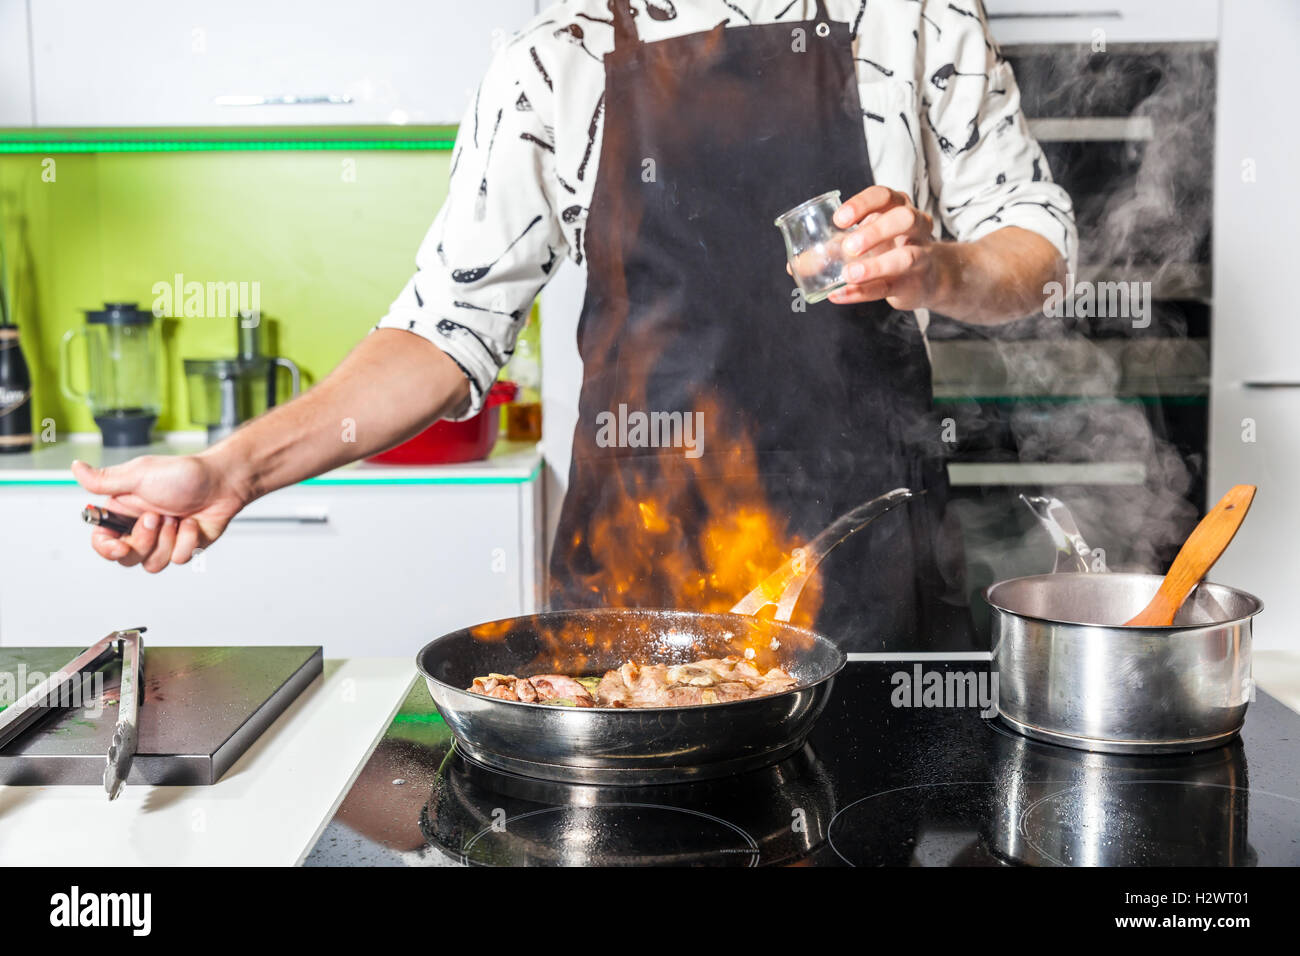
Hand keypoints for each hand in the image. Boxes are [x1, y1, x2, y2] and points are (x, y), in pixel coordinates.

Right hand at [72, 454, 249, 571]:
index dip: (106, 549)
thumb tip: (75, 467)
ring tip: (177, 517)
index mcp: (124, 511)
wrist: (223, 481)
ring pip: (152, 564)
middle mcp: (141, 528)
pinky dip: (188, 540)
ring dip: (167, 539)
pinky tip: (193, 522)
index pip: (102, 541)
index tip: (119, 545)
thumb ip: (104, 480)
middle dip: (144, 540)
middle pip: (127, 558)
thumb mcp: (139, 474)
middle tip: (157, 516)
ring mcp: (163, 539)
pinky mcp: (184, 547)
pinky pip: (178, 559)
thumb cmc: (183, 474)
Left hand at [828, 185, 948, 310]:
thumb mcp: (862, 243)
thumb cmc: (890, 249)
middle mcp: (914, 227)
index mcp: (897, 208)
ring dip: (876, 265)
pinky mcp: (913, 284)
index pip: (884, 196)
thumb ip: (830, 250)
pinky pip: (889, 287)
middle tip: (848, 246)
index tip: (839, 219)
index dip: (862, 205)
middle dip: (876, 230)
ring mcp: (919, 256)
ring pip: (906, 256)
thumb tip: (794, 266)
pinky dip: (862, 292)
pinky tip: (839, 295)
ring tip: (848, 274)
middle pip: (904, 219)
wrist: (928, 277)